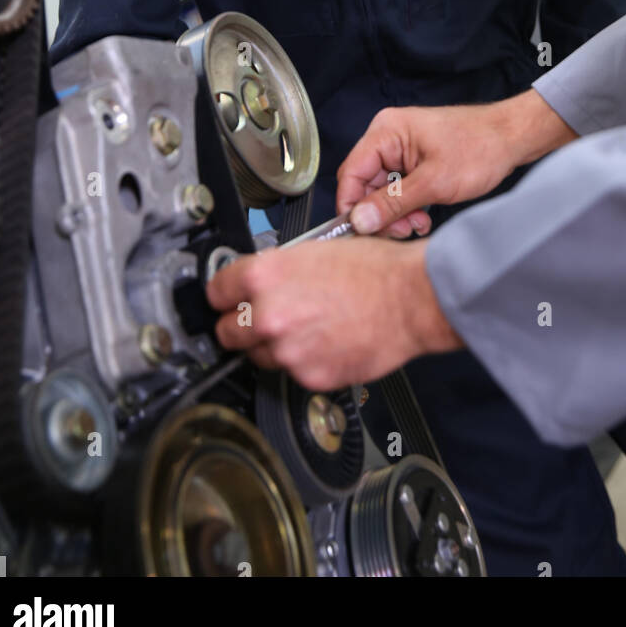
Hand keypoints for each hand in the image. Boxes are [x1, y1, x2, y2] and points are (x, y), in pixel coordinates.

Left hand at [205, 236, 462, 389]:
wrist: (410, 299)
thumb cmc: (374, 269)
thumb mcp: (315, 250)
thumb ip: (278, 270)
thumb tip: (259, 282)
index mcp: (265, 276)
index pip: (215, 291)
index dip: (224, 293)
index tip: (228, 297)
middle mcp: (268, 316)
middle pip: (227, 331)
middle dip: (240, 324)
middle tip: (260, 318)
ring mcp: (287, 351)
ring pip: (257, 356)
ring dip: (271, 346)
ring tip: (303, 329)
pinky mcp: (309, 377)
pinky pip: (291, 372)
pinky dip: (302, 361)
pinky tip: (324, 342)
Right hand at [336, 90, 576, 235]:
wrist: (513, 138)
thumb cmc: (481, 148)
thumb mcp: (434, 183)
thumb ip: (393, 203)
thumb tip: (360, 221)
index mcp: (386, 131)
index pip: (352, 172)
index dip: (351, 205)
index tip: (359, 232)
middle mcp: (389, 136)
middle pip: (364, 183)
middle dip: (381, 213)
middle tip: (401, 231)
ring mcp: (401, 148)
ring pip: (381, 190)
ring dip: (396, 213)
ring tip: (417, 224)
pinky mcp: (414, 160)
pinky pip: (397, 188)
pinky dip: (406, 206)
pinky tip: (422, 217)